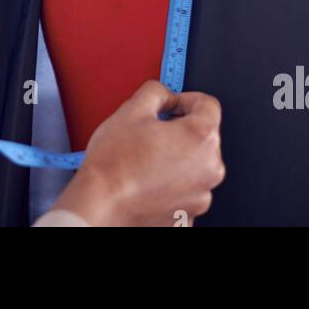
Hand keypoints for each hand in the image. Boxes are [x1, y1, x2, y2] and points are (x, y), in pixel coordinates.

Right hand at [51, 81, 225, 226]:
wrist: (99, 206)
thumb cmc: (114, 166)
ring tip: (145, 160)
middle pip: (204, 137)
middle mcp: (209, 168)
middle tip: (152, 133)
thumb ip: (156, 92)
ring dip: (177, 158)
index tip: (173, 104)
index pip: (208, 105)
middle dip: (180, 131)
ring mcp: (201, 196)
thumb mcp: (131, 110)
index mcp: (200, 138)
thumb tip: (164, 96)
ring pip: (195, 166)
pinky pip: (185, 191)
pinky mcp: (189, 216)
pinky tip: (148, 181)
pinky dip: (171, 184)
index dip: (187, 100)